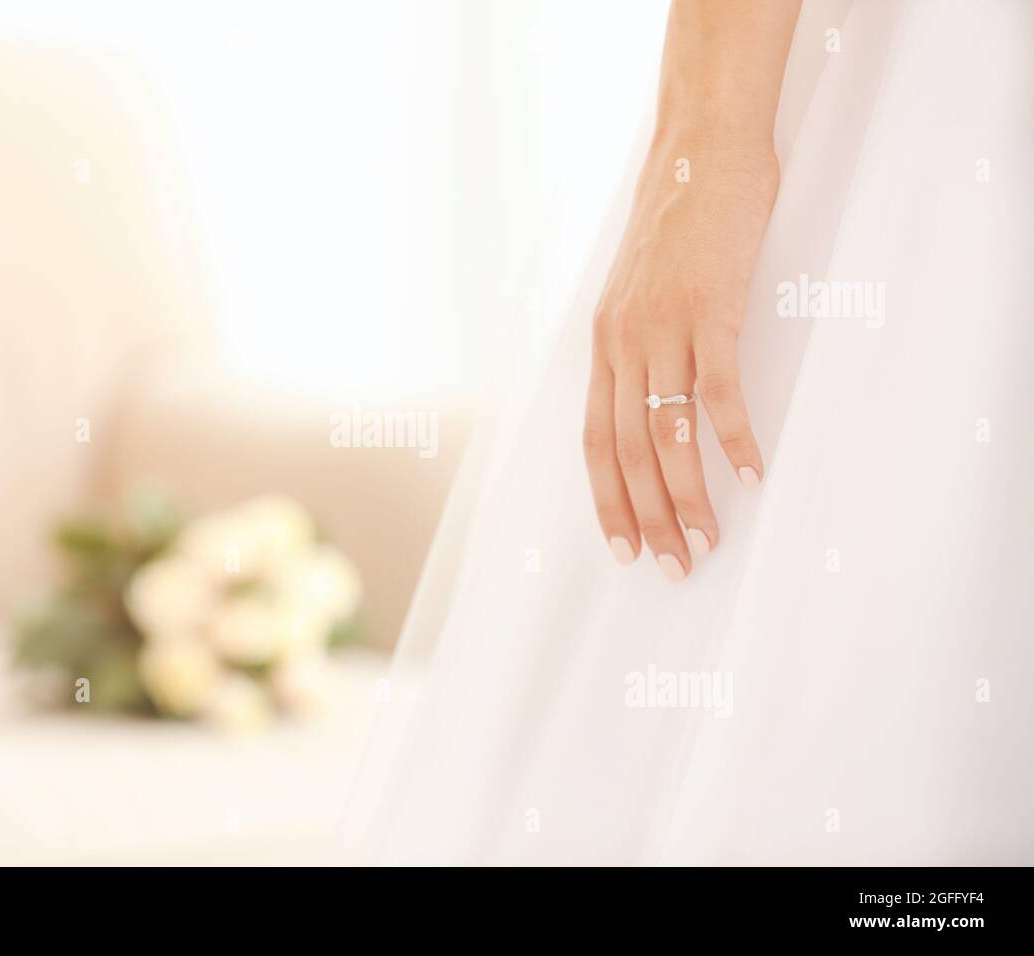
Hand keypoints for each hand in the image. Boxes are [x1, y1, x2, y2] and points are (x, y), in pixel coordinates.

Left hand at [583, 134, 778, 579]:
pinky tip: (751, 474)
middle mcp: (622, 345)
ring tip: (708, 540)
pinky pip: (717, 389)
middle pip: (625, 451)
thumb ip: (639, 347)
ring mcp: (663, 328)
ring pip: (665, 433)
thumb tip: (654, 400)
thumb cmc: (676, 228)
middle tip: (674, 566)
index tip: (625, 547)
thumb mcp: (638, 294)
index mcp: (603, 346)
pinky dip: (732, 437)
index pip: (593, 442)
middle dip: (648, 517)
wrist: (699, 155)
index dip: (608, 500)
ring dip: (688, 494)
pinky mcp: (709, 309)